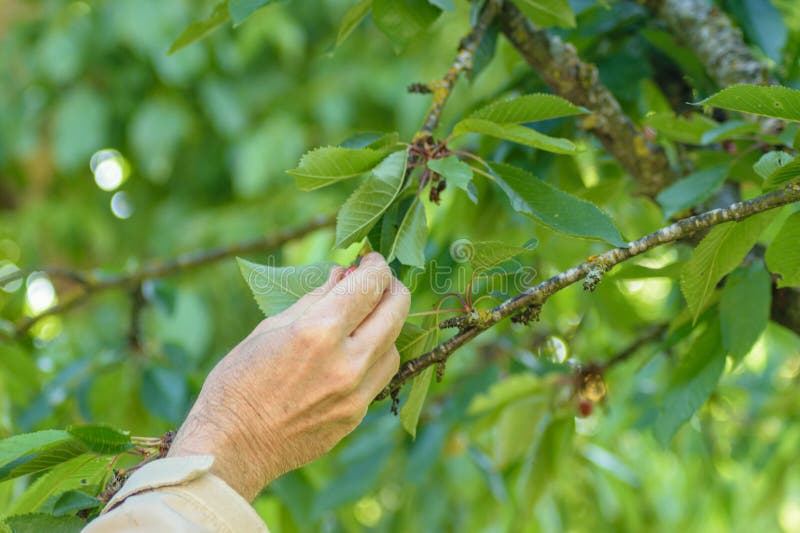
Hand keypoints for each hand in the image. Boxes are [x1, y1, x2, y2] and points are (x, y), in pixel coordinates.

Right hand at [167, 253, 409, 500]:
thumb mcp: (269, 329)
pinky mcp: (356, 416)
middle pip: (396, 311)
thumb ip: (315, 300)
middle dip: (392, 288)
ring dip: (386, 325)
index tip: (371, 260)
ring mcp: (355, 394)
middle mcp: (346, 362)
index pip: (369, 286)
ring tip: (364, 319)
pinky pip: (381, 377)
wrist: (231, 447)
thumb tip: (343, 274)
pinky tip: (355, 352)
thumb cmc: (238, 382)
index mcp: (318, 332)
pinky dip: (374, 356)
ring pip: (394, 345)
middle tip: (379, 281)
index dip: (376, 266)